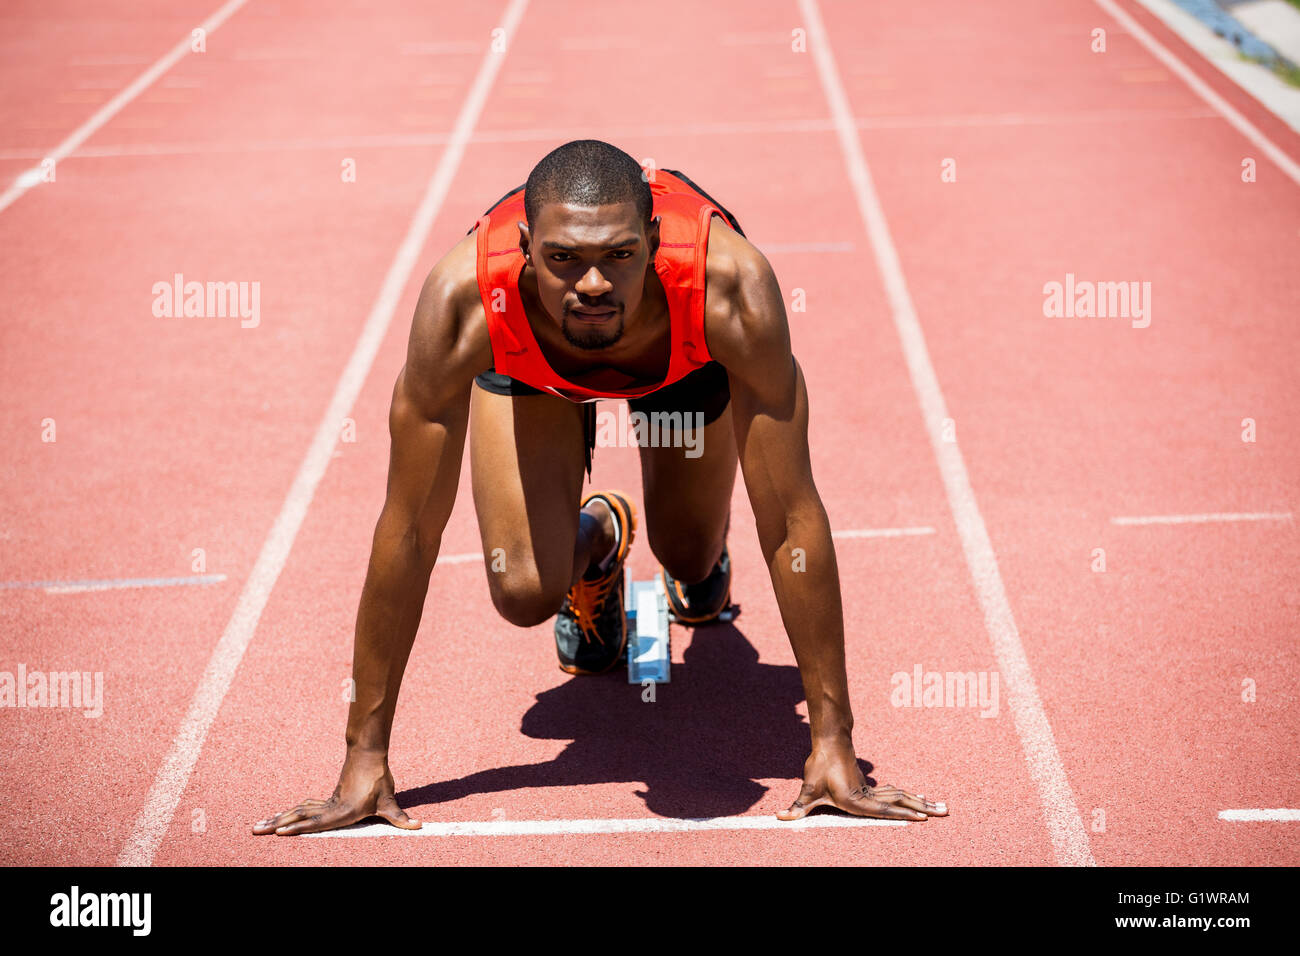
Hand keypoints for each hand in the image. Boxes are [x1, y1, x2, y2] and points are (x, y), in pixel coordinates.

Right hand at [252, 750, 420, 835]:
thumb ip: (400, 817)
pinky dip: (288, 814)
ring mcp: (325, 803)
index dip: (298, 828)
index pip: (316, 823)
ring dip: (276, 819)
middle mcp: (329, 807)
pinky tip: (277, 819)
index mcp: (341, 811)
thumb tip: (418, 827)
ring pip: (296, 811)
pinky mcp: (325, 800)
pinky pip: (302, 808)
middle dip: (275, 825)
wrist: (368, 755)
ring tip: (256, 827)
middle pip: (297, 817)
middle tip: (254, 831)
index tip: (279, 832)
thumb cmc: (378, 780)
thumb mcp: (389, 801)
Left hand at [777, 742, 946, 821]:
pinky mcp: (870, 787)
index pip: (885, 810)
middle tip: (946, 811)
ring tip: (941, 807)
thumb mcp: (808, 789)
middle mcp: (868, 796)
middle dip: (924, 808)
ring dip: (920, 802)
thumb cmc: (819, 766)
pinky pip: (894, 793)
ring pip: (901, 796)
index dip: (905, 815)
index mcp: (857, 800)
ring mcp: (872, 790)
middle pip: (902, 802)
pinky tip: (917, 798)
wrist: (828, 743)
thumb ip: (797, 807)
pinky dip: (908, 797)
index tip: (924, 818)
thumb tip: (779, 818)